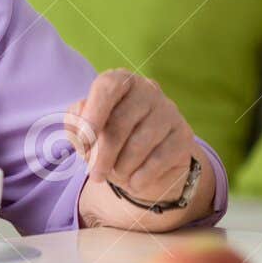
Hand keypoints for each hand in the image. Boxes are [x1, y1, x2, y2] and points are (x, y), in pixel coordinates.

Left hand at [68, 69, 196, 212]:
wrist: (147, 166)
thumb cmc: (112, 142)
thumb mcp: (87, 132)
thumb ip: (77, 125)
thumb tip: (80, 126)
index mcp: (122, 81)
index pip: (108, 87)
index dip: (93, 114)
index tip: (84, 141)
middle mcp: (148, 90)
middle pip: (120, 123)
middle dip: (102, 155)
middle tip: (95, 175)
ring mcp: (169, 111)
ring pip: (139, 144)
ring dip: (122, 168)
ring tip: (118, 174)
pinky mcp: (184, 135)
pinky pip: (158, 160)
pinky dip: (140, 177)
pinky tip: (135, 181)